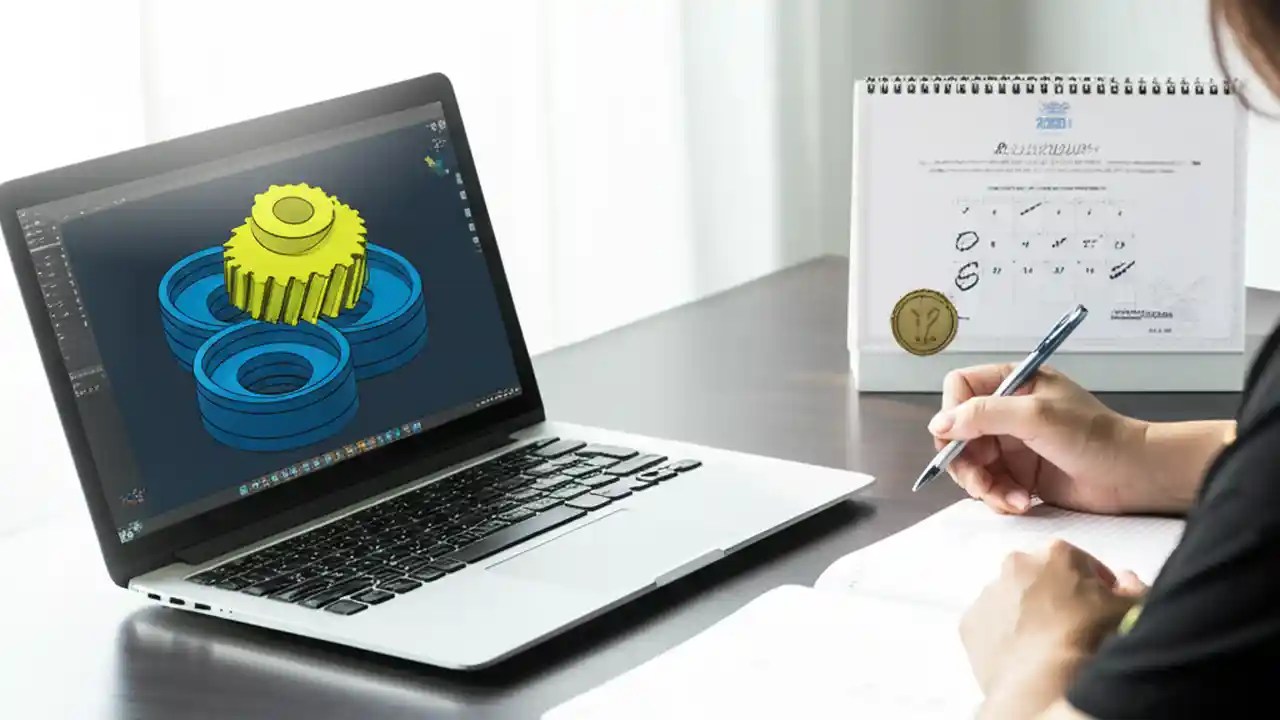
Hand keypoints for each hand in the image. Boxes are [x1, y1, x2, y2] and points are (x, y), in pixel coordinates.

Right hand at [928, 364, 1147, 514]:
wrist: (1133, 476)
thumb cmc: (1095, 437)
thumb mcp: (1035, 416)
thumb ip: (984, 414)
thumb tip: (939, 424)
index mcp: (1013, 382)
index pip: (960, 388)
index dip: (952, 413)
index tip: (958, 439)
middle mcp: (1008, 411)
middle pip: (958, 432)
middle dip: (964, 461)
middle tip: (979, 482)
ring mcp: (1012, 444)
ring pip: (970, 463)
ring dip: (982, 485)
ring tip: (1007, 499)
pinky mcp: (1019, 474)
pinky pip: (989, 485)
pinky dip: (998, 498)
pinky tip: (1021, 503)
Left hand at [959, 539, 1145, 697]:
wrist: (1045, 679)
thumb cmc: (1093, 638)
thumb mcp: (1133, 609)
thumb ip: (1133, 587)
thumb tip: (1126, 578)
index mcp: (1056, 552)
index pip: (1081, 563)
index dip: (1095, 585)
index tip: (1101, 606)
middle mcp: (1016, 563)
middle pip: (1042, 576)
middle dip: (1056, 593)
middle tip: (1072, 624)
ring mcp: (989, 592)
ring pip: (1012, 597)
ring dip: (1027, 612)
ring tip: (1045, 642)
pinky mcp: (970, 621)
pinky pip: (991, 623)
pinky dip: (1004, 633)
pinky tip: (1022, 653)